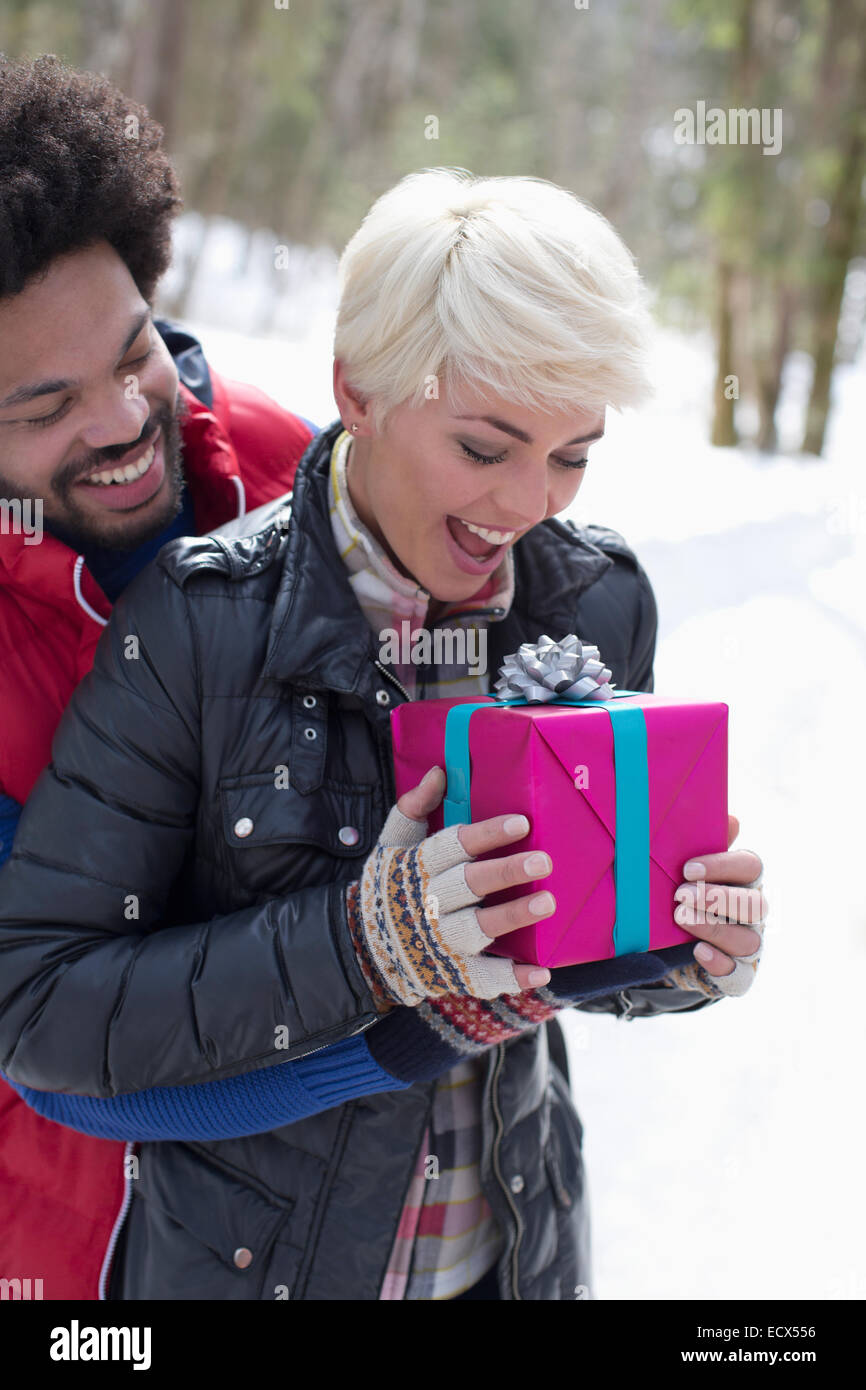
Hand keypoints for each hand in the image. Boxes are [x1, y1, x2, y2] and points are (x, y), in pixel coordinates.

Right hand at [354, 765, 554, 1005]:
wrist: (365, 948)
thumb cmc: (389, 886)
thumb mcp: (391, 844)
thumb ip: (413, 807)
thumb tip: (439, 772)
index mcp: (417, 868)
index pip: (453, 846)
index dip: (486, 834)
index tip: (521, 823)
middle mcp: (430, 903)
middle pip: (470, 885)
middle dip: (506, 872)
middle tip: (543, 861)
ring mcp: (442, 941)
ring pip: (479, 928)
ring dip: (513, 916)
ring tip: (548, 903)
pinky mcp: (453, 972)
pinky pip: (483, 978)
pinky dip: (512, 978)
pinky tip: (542, 972)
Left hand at [673, 815, 766, 996]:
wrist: (673, 939)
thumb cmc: (684, 889)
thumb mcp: (688, 866)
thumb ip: (705, 843)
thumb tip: (731, 819)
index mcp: (745, 880)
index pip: (751, 867)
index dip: (723, 866)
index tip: (687, 868)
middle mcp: (753, 912)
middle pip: (754, 905)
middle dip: (717, 898)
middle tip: (680, 894)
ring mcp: (748, 944)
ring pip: (748, 940)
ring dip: (714, 928)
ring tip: (680, 918)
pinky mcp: (737, 973)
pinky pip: (737, 974)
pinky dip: (720, 964)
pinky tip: (698, 951)